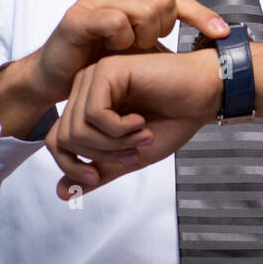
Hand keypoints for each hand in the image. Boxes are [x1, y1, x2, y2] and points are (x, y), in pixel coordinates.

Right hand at [30, 0, 227, 104]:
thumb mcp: (142, 38)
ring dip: (141, 37)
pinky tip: (112, 48)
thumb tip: (218, 28)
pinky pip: (117, 22)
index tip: (222, 32)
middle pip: (163, 0)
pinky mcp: (77, 14)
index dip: (200, 14)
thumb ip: (167, 25)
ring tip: (127, 47)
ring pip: (144, 10)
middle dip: (161, 29)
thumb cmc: (102, 55)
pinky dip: (122, 40)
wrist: (60, 75)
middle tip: (143, 45)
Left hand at [45, 48, 223, 199]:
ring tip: (142, 137)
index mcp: (86, 104)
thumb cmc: (174, 119)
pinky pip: (95, 115)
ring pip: (78, 128)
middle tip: (134, 153)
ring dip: (114, 144)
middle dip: (102, 155)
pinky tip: (142, 122)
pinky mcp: (107, 70)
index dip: (74, 166)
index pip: (57, 141)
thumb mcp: (130, 155)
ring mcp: (94, 76)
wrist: (205, 95)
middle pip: (65, 137)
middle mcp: (85, 88)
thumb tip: (62, 193)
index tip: (100, 176)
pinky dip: (120, 129)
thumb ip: (98, 171)